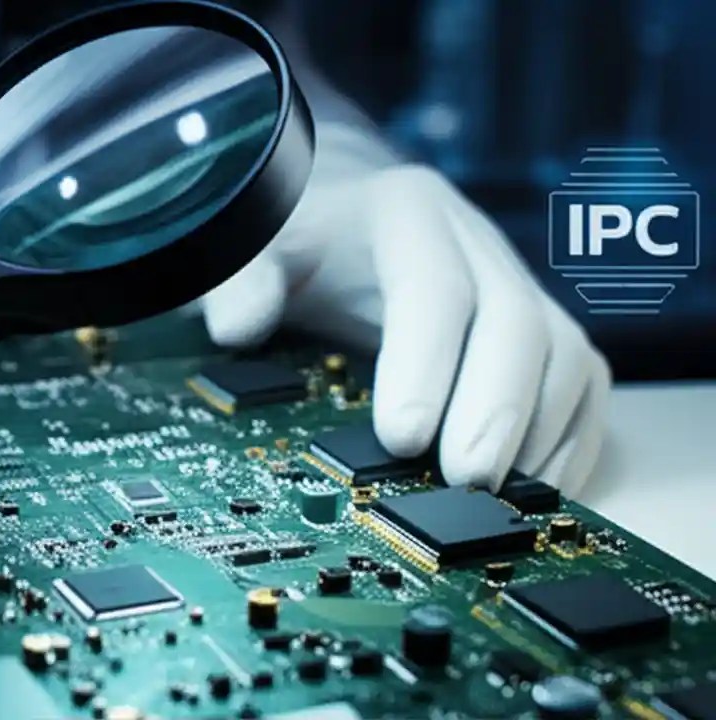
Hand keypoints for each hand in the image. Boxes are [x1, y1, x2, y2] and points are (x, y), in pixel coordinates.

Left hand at [203, 157, 609, 495]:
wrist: (349, 219)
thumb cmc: (306, 244)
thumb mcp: (257, 248)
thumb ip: (241, 282)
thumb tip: (238, 326)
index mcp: (406, 214)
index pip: (432, 289)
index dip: (425, 363)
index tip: (401, 435)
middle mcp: (476, 246)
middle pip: (517, 325)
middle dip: (497, 409)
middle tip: (467, 482)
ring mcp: (519, 286)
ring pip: (562, 356)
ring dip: (538, 434)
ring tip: (500, 499)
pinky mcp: (544, 331)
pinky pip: (582, 385)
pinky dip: (567, 441)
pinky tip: (533, 490)